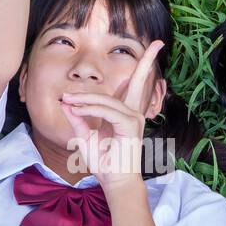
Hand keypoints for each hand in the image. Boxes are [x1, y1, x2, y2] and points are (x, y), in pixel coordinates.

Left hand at [60, 39, 163, 190]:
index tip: (138, 55)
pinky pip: (108, 111)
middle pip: (139, 81)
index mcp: (125, 113)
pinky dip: (90, 109)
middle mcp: (133, 113)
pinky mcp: (131, 126)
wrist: (114, 182)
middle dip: (147, 61)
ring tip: (67, 101)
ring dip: (85, 100)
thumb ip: (78, 118)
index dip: (141, 67)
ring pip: (107, 100)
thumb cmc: (104, 163)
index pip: (132, 86)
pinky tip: (76, 109)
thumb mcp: (84, 137)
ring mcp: (134, 119)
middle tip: (158, 44)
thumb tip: (67, 102)